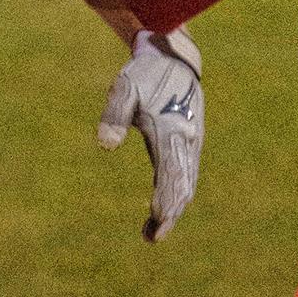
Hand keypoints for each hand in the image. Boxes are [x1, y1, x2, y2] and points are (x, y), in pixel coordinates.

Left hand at [98, 28, 203, 240]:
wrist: (174, 58)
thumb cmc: (145, 73)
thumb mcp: (124, 87)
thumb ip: (114, 115)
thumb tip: (104, 145)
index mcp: (172, 130)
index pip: (170, 172)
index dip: (164, 198)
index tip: (156, 219)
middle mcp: (187, 141)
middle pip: (182, 186)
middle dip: (170, 214)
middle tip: (154, 238)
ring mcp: (192, 144)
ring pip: (187, 184)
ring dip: (174, 209)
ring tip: (154, 233)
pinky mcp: (191, 144)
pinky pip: (187, 176)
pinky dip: (178, 196)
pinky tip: (164, 210)